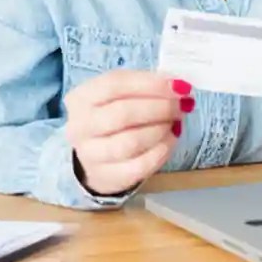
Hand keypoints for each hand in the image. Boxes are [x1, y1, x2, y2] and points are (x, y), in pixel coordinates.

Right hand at [64, 70, 194, 195]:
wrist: (93, 155)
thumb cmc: (112, 117)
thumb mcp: (120, 95)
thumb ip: (145, 87)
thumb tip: (179, 86)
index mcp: (82, 97)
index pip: (115, 84)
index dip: (150, 84)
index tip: (178, 86)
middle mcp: (80, 126)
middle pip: (123, 113)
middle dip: (160, 108)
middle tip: (181, 105)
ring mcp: (90, 155)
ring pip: (131, 142)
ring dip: (160, 130)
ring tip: (175, 122)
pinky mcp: (107, 177)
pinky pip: (139, 166)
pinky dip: (161, 151)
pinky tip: (170, 140)